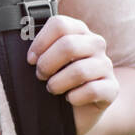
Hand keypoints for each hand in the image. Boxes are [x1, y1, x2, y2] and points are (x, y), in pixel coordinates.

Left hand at [26, 14, 118, 134]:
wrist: (75, 110)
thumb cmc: (56, 79)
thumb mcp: (46, 62)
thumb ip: (38, 49)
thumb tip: (22, 43)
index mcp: (78, 31)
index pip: (60, 24)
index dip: (40, 42)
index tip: (31, 59)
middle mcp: (95, 44)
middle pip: (69, 45)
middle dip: (47, 64)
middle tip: (40, 76)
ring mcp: (106, 66)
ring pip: (80, 70)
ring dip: (58, 83)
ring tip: (52, 89)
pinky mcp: (112, 88)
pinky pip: (93, 90)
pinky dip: (74, 97)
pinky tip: (69, 99)